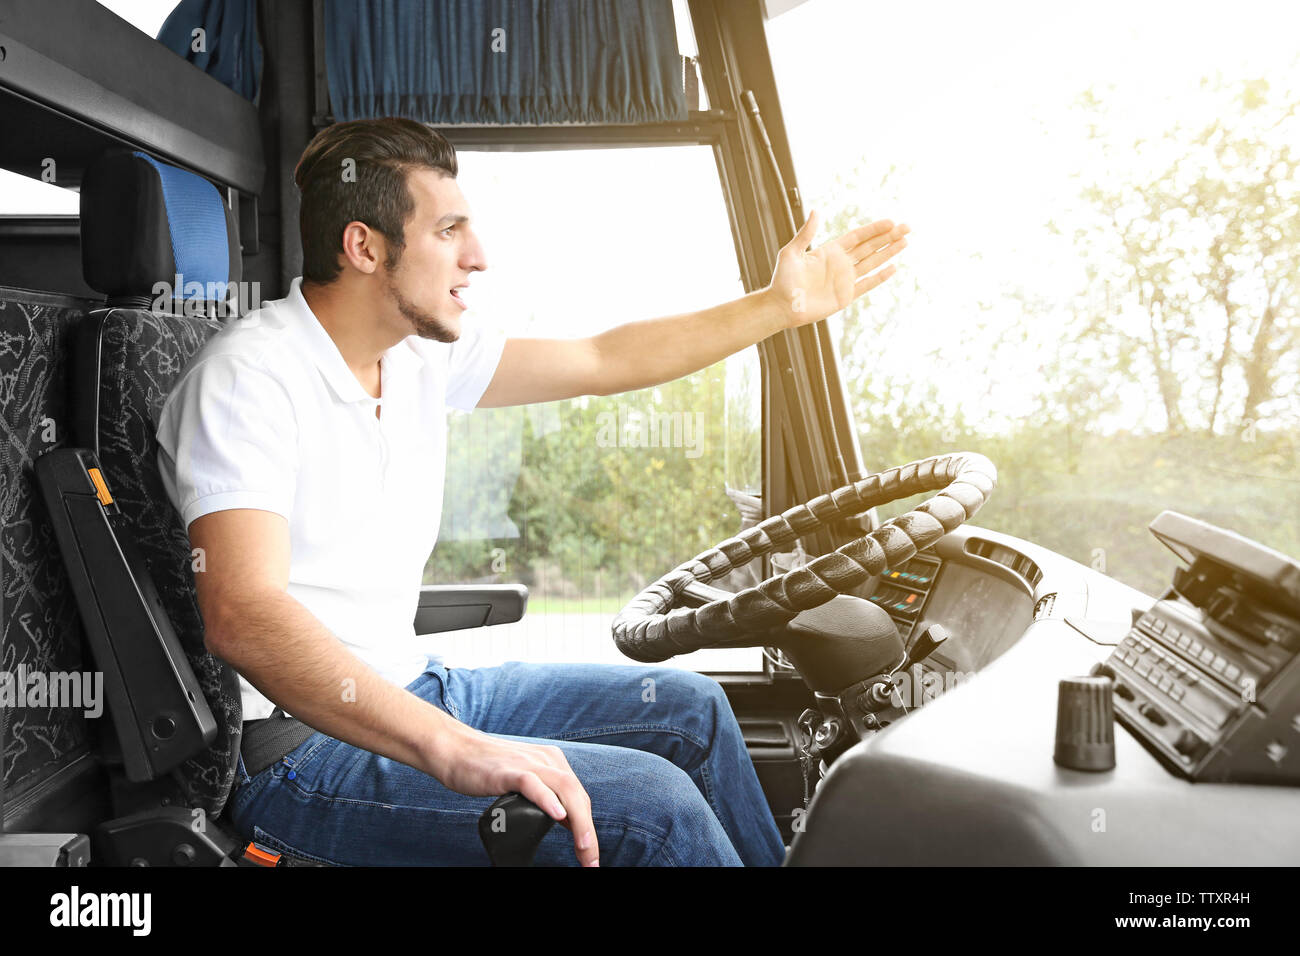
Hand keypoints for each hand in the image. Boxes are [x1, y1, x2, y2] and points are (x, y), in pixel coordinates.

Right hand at [431, 726, 598, 865]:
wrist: (454, 749)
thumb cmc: (487, 768)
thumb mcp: (525, 778)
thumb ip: (545, 793)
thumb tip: (566, 819)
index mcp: (553, 762)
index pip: (580, 797)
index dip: (588, 827)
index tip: (589, 854)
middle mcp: (546, 760)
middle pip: (578, 795)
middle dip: (588, 831)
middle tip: (590, 861)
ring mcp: (528, 764)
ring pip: (564, 789)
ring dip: (579, 821)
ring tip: (583, 847)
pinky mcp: (508, 771)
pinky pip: (532, 783)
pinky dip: (548, 800)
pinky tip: (558, 815)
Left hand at [766, 212, 908, 328]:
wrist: (781, 306)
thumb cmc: (782, 279)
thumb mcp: (791, 252)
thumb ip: (806, 233)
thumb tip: (815, 211)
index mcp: (830, 251)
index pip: (858, 237)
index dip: (874, 229)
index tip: (891, 222)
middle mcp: (840, 264)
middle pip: (870, 247)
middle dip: (888, 237)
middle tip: (907, 227)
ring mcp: (844, 280)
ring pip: (872, 263)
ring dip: (888, 253)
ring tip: (905, 242)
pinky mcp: (846, 296)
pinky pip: (867, 284)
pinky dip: (880, 277)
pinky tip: (893, 268)